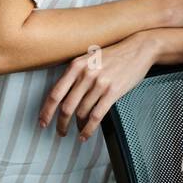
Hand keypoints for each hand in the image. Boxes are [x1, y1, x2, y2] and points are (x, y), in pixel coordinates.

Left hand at [39, 32, 158, 140]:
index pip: (55, 93)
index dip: (46, 111)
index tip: (43, 121)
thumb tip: (63, 96)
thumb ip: (75, 74)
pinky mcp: (113, 91)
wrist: (139, 49)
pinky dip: (89, 129)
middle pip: (66, 107)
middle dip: (61, 123)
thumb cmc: (115, 55)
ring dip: (78, 126)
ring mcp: (99, 83)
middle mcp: (86, 74)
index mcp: (76, 66)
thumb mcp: (89, 59)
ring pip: (82, 112)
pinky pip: (96, 116)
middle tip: (60, 131)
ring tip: (78, 131)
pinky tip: (86, 133)